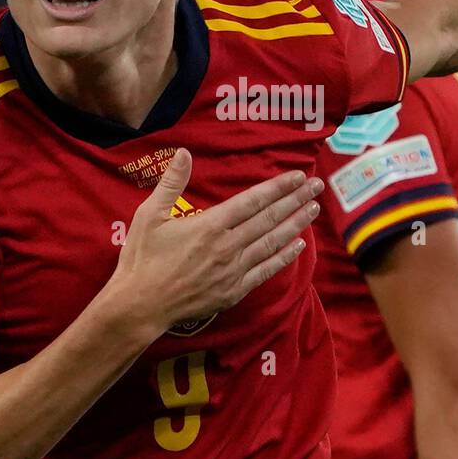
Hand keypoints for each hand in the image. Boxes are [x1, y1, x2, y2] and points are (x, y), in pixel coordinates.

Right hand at [109, 149, 323, 332]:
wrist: (140, 306)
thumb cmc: (141, 259)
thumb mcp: (149, 215)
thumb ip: (171, 183)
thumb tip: (185, 152)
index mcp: (210, 225)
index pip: (253, 200)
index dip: (278, 187)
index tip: (298, 176)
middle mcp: (228, 246)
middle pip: (269, 219)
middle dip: (295, 200)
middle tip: (317, 187)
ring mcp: (234, 270)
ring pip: (273, 243)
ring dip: (296, 224)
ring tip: (314, 210)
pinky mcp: (234, 290)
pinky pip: (266, 271)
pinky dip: (284, 257)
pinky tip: (299, 246)